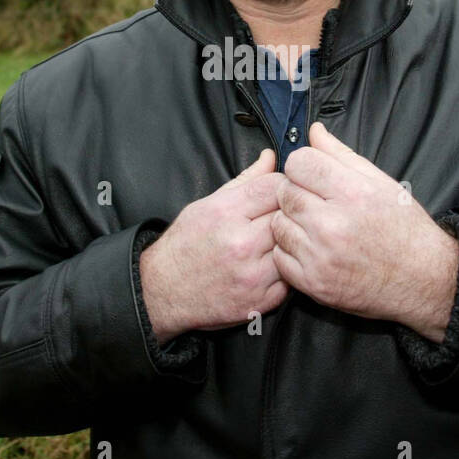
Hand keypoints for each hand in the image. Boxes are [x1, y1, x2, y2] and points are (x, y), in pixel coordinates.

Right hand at [139, 148, 290, 343]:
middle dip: (289, 213)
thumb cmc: (184, 246)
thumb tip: (270, 157)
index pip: (275, 186)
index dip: (283, 185)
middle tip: (282, 216)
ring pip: (295, 247)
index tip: (281, 190)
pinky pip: (291, 279)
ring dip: (290, 242)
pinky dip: (285, 271)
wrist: (164, 291)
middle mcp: (241, 244)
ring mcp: (252, 276)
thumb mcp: (207, 204)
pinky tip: (270, 265)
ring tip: (275, 241)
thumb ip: (245, 180)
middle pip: (289, 215)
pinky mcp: (261, 301)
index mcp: (226, 214)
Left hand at [271, 123, 458, 341]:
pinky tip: (313, 249)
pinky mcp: (314, 283)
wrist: (423, 280)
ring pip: (278, 224)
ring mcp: (321, 256)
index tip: (313, 175)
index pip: (299, 162)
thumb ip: (341, 155)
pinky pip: (280, 256)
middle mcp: (333, 225)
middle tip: (318, 203)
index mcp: (353, 194)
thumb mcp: (381, 183)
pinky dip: (291, 252)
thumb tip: (314, 131)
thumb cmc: (405, 230)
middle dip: (297, 193)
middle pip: (285, 192)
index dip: (304, 165)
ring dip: (291, 222)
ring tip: (316, 227)